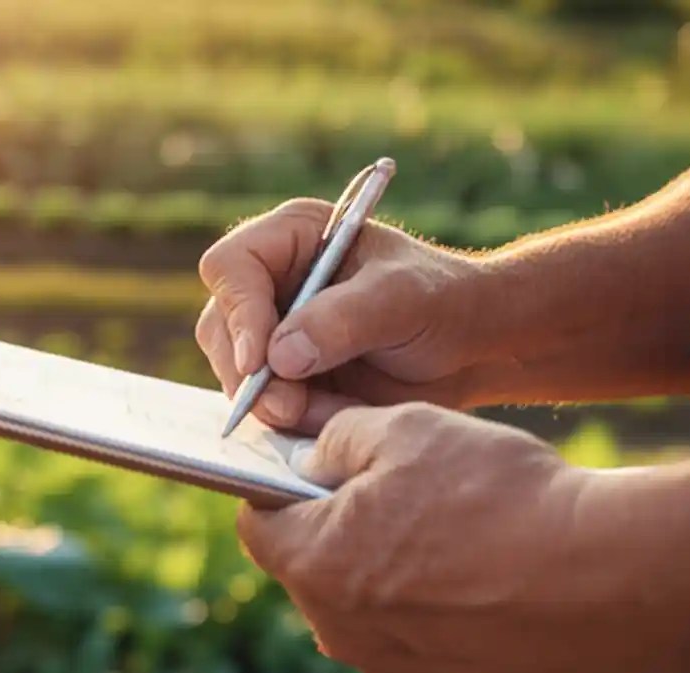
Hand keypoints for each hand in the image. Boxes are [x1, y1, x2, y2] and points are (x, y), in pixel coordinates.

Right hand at [195, 198, 493, 433]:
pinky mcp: (283, 375)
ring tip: (314, 413)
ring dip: (265, 400)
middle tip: (286, 406)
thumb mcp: (401, 300)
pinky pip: (259, 402)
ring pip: (232, 369)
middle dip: (247, 371)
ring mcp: (272, 329)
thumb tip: (279, 356)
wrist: (469, 349)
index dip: (238, 312)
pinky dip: (285, 419)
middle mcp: (271, 279)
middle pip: (219, 324)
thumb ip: (341, 320)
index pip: (231, 266)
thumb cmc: (441, 302)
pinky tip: (325, 418)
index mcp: (292, 236)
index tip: (258, 361)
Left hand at [237, 403, 645, 672]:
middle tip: (399, 491)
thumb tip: (312, 458)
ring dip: (381, 568)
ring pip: (358, 605)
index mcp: (315, 563)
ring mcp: (390, 666)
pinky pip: (406, 637)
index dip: (279, 488)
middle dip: (336, 527)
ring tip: (447, 531)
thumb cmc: (499, 494)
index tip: (316, 468)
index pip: (258, 524)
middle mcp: (340, 629)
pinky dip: (424, 607)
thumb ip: (336, 438)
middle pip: (309, 566)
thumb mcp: (405, 428)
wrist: (605, 577)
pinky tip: (474, 574)